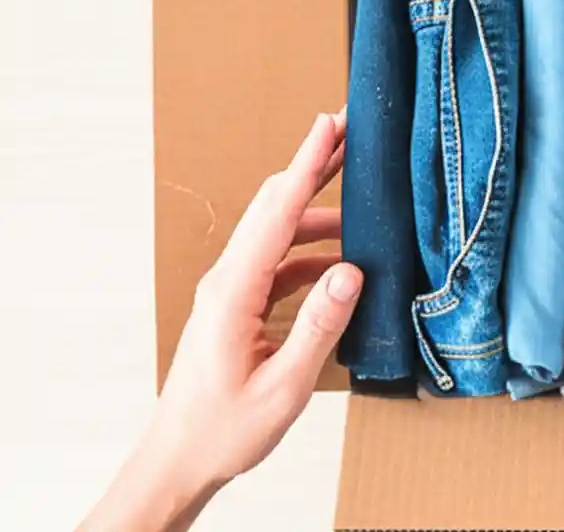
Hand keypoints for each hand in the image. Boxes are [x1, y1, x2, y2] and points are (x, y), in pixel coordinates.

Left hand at [80, 111, 362, 531]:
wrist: (179, 459)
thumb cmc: (225, 430)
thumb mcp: (284, 386)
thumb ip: (319, 326)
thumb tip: (352, 272)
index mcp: (233, 291)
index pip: (277, 213)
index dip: (307, 165)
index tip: (329, 125)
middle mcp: (227, 280)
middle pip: (274, 208)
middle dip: (313, 168)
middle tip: (350, 135)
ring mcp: (230, 291)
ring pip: (278, 234)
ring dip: (318, 214)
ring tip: (362, 203)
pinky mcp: (238, 307)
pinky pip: (279, 265)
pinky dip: (312, 254)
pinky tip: (343, 263)